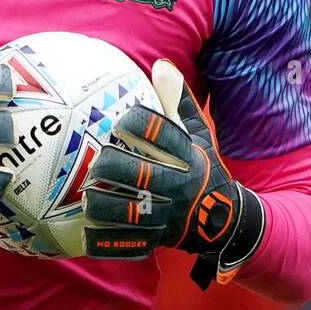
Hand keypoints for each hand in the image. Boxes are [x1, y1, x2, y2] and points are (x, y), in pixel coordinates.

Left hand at [81, 60, 264, 288]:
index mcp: (190, 156)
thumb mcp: (199, 134)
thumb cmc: (203, 166)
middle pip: (143, 174)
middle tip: (98, 161)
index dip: (139, 125)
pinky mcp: (158, 240)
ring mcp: (169, 216)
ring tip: (88, 196)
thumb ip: (179, 101)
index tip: (119, 122)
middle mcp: (181, 185)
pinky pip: (128, 244)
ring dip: (105, 204)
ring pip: (132, 212)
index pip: (165, 135)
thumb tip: (160, 64)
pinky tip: (86, 233)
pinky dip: (105, 242)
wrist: (224, 220)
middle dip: (114, 166)